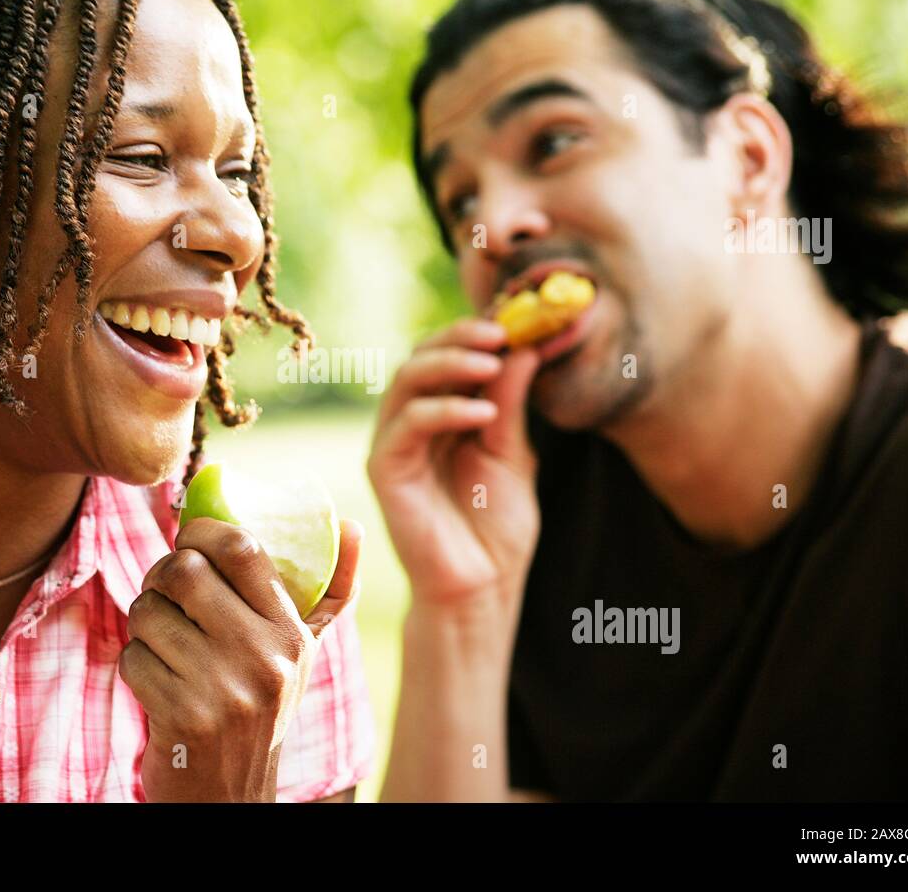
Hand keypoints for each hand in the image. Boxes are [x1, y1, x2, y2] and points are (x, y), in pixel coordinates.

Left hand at [120, 515, 361, 801]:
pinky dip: (136, 665)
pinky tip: (159, 682)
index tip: (189, 541)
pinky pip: (133, 657)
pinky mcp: (183, 716)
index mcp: (291, 633)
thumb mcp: (302, 653)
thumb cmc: (262, 706)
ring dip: (143, 623)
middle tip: (164, 591)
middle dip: (159, 576)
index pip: (242, 549)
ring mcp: (223, 689)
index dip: (202, 531)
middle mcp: (264, 658)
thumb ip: (331, 592)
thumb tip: (354, 524)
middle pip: (184, 571)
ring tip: (163, 641)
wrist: (232, 794)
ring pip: (148, 612)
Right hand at [368, 318, 541, 610]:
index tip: (517, 320)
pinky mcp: (384, 469)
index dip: (476, 333)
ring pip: (406, 379)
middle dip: (459, 338)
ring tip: (492, 362)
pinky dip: (444, 409)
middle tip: (500, 332)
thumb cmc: (496, 527)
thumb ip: (511, 404)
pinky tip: (483, 413)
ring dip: (449, 363)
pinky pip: (406, 423)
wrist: (481, 587)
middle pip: (420, 357)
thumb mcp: (514, 454)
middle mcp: (412, 423)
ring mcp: (394, 444)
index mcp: (443, 415)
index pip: (448, 356)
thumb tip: (523, 348)